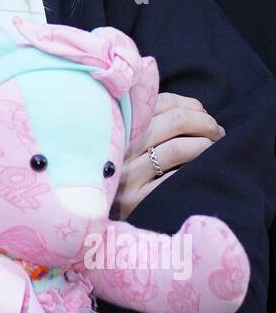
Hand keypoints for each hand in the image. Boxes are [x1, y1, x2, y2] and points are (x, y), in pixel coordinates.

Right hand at [113, 91, 224, 219]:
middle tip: (216, 132)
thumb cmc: (122, 171)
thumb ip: (152, 122)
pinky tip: (201, 171)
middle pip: (175, 121)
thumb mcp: (128, 141)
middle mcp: (121, 147)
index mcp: (120, 125)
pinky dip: (194, 170)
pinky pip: (174, 178)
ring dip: (205, 146)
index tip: (204, 115)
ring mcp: (128, 175)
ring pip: (177, 148)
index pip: (162, 102)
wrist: (95, 210)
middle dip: (205, 123)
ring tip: (213, 150)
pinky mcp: (136, 200)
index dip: (191, 106)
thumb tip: (197, 110)